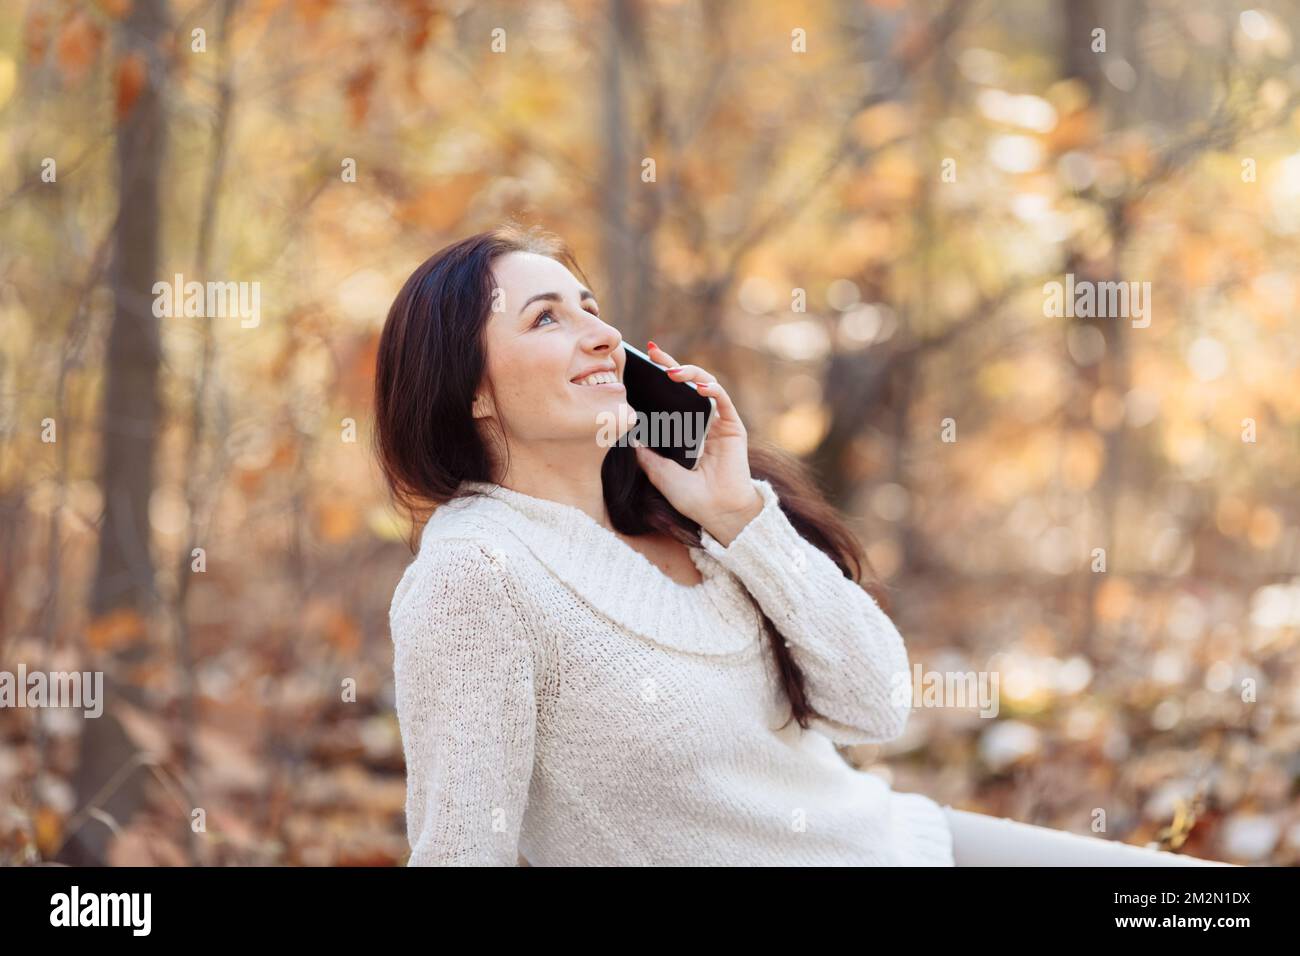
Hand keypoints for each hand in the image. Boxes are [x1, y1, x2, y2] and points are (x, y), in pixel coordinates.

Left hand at [632, 341, 762, 546]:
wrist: (715, 511)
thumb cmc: (689, 496)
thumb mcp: (657, 471)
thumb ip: (644, 452)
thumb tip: (625, 432)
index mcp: (685, 428)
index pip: (672, 395)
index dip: (661, 375)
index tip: (645, 359)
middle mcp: (702, 421)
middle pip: (688, 383)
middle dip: (672, 364)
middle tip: (655, 352)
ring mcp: (718, 422)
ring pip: (707, 384)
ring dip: (691, 373)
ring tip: (673, 372)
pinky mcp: (733, 426)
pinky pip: (723, 400)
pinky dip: (712, 390)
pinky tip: (700, 387)